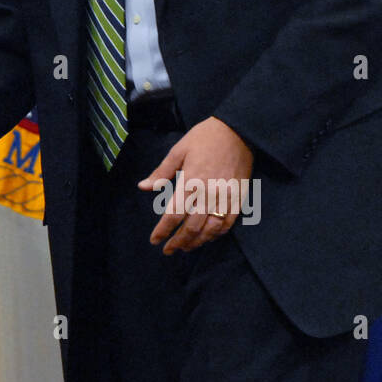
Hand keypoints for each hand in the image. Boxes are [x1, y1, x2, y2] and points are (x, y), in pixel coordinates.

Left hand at [136, 116, 252, 254]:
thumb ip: (161, 172)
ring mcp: (225, 198)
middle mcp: (208, 194)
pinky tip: (208, 238)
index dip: (163, 231)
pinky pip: (228, 223)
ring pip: (210, 230)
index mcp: (191, 182)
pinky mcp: (238, 198)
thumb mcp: (178, 151)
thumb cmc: (204, 138)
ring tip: (185, 248)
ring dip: (197, 242)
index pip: (174, 215)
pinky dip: (217, 234)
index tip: (155, 241)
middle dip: (178, 242)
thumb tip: (143, 187)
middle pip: (192, 227)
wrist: (238, 131)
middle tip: (168, 250)